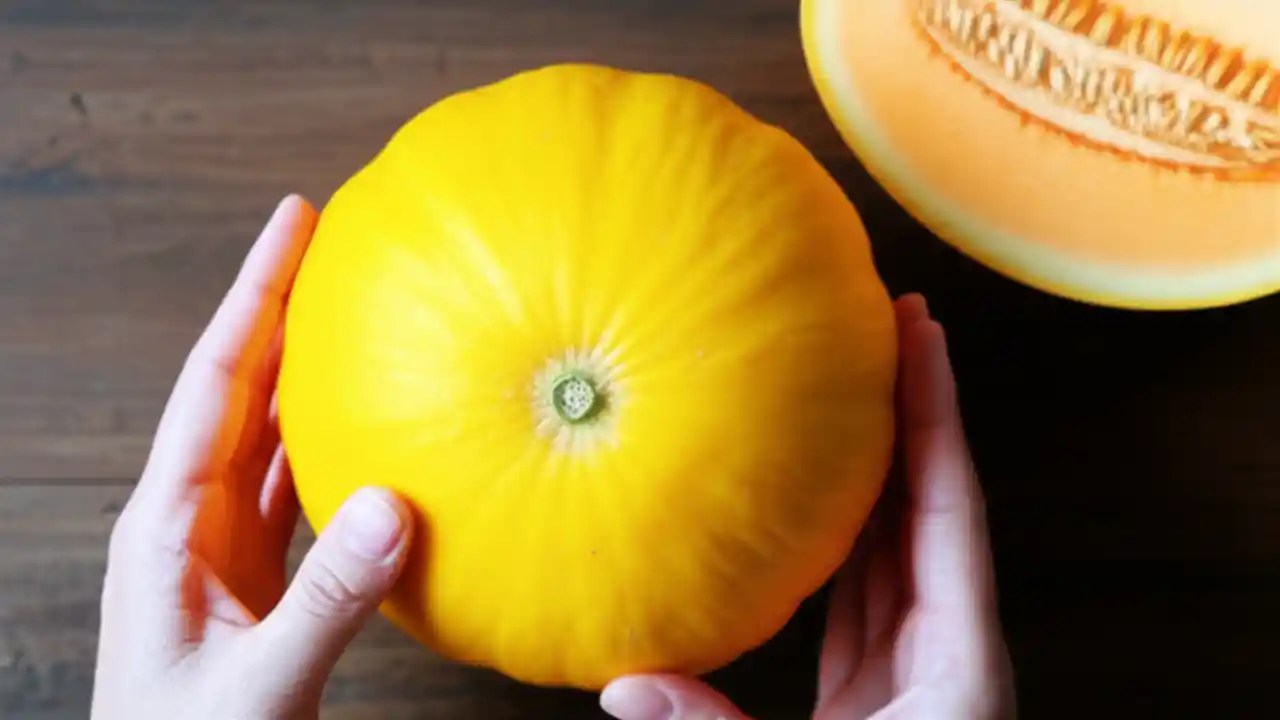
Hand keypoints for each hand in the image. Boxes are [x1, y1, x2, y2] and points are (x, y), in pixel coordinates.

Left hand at [91, 196, 414, 718]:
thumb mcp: (256, 685)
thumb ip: (326, 601)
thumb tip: (396, 504)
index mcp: (165, 526)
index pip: (215, 383)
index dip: (255, 296)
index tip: (294, 223)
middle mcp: (188, 520)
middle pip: (239, 388)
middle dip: (278, 307)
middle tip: (326, 237)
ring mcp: (221, 546)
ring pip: (268, 432)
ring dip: (305, 369)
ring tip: (351, 309)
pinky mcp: (257, 576)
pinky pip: (296, 486)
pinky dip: (331, 443)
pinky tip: (370, 421)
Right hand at [600, 295, 1015, 719]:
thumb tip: (622, 686)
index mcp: (958, 659)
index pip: (948, 507)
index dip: (935, 411)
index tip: (920, 330)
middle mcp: (947, 648)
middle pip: (929, 506)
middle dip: (907, 413)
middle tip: (878, 328)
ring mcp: (915, 668)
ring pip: (897, 545)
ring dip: (874, 467)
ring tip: (838, 393)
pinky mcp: (881, 690)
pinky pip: (863, 590)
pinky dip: (839, 536)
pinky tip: (804, 503)